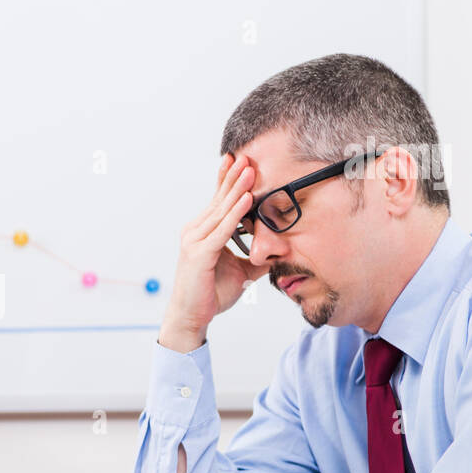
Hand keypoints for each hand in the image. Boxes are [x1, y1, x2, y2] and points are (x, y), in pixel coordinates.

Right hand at [158, 153, 272, 351]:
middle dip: (234, 177)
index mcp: (202, 232)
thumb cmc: (211, 294)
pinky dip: (235, 213)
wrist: (192, 317)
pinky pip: (222, 230)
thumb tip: (280, 252)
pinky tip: (247, 199)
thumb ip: (257, 259)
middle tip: (247, 155)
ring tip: (250, 170)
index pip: (218, 202)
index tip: (239, 161)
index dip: (228, 181)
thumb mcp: (242, 272)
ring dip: (237, 189)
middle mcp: (195, 231)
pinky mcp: (199, 254)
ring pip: (221, 211)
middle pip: (219, 200)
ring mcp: (194, 241)